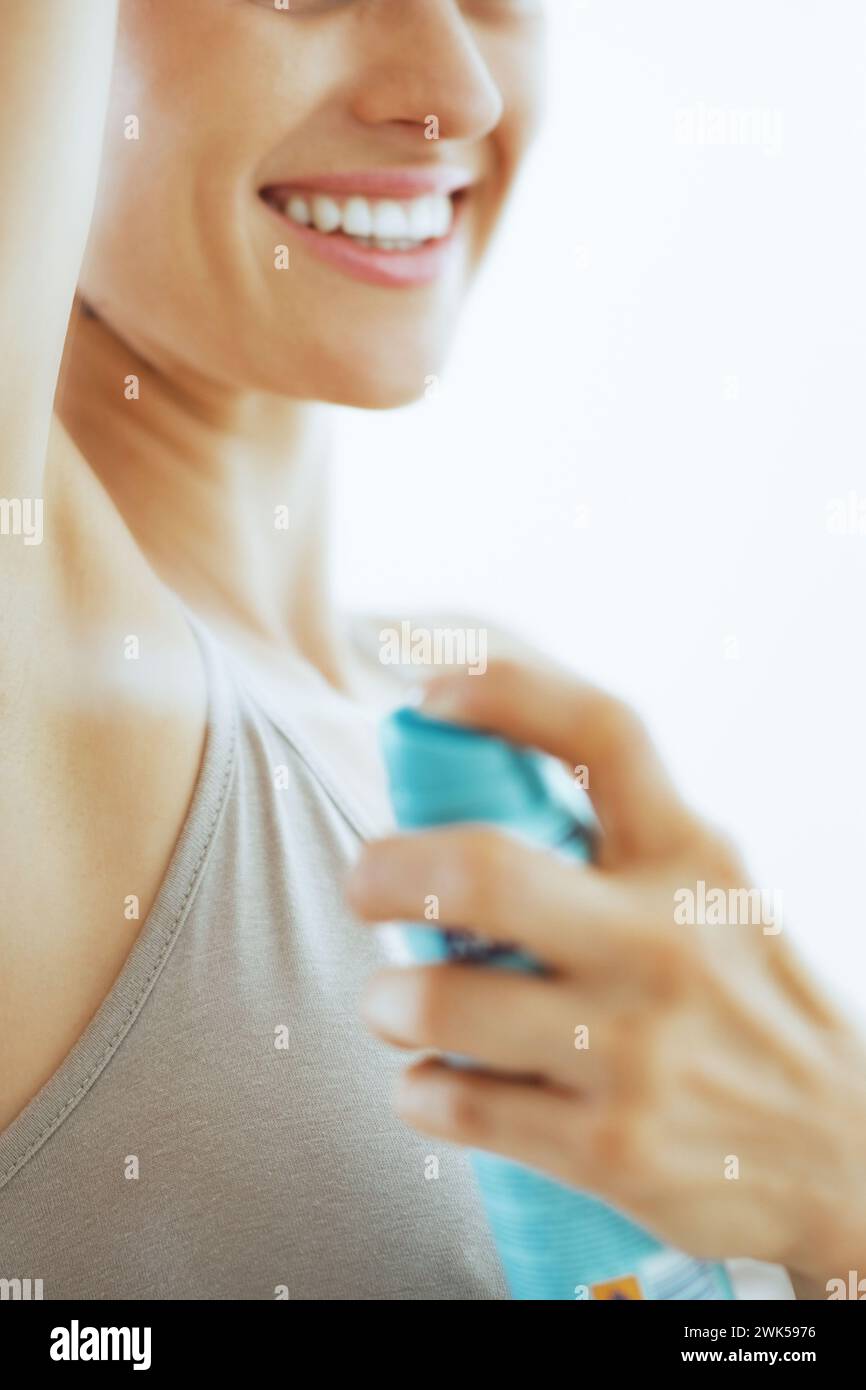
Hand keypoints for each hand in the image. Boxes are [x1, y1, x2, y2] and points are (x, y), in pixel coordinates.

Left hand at [347, 656, 865, 1288]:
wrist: (841, 1148)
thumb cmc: (744, 996)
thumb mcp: (711, 890)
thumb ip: (622, 839)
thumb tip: (479, 781)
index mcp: (690, 856)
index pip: (600, 733)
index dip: (504, 691)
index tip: (430, 691)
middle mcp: (664, 943)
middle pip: (484, 872)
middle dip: (386, 870)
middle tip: (364, 883)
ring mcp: (636, 1050)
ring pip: (444, 1003)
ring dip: (388, 1002)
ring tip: (391, 1005)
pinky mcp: (611, 1150)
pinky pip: (458, 1105)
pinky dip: (420, 1093)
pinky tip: (432, 1084)